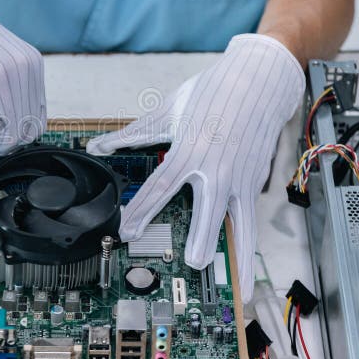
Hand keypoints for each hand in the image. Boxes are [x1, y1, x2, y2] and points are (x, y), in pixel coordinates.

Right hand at [0, 0, 45, 154]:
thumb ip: (6, 85)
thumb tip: (6, 122)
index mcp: (30, 64)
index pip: (37, 117)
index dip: (19, 134)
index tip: (2, 138)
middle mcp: (22, 70)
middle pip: (26, 130)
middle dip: (5, 144)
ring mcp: (1, 76)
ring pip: (8, 133)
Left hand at [87, 34, 303, 300]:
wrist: (259, 79)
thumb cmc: (213, 92)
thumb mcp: (169, 109)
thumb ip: (134, 133)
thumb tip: (99, 144)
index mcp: (190, 148)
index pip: (162, 186)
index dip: (142, 211)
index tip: (127, 231)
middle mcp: (217, 167)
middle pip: (208, 208)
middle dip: (199, 237)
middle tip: (190, 262)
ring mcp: (239, 177)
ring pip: (237, 220)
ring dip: (232, 250)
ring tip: (227, 278)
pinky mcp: (254, 181)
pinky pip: (250, 220)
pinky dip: (249, 247)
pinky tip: (246, 270)